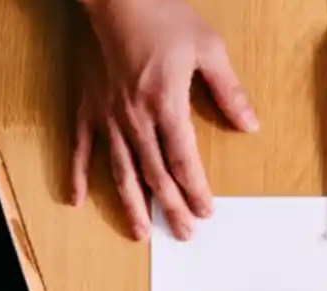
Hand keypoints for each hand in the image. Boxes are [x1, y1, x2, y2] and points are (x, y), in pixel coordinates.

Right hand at [72, 0, 258, 241]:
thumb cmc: (162, 16)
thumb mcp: (209, 48)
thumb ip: (228, 91)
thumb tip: (249, 124)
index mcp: (166, 104)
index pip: (183, 159)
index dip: (195, 189)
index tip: (206, 212)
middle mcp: (135, 117)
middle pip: (155, 174)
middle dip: (171, 207)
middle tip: (184, 233)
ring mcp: (108, 116)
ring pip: (120, 170)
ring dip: (131, 204)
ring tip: (141, 232)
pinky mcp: (88, 108)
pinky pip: (81, 148)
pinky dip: (78, 175)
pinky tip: (77, 200)